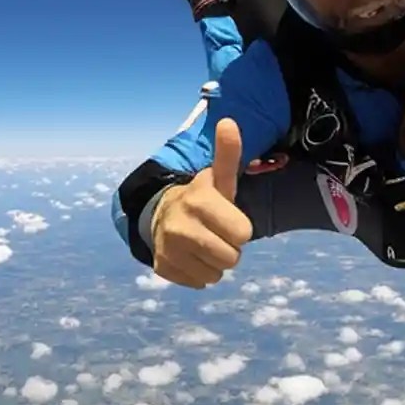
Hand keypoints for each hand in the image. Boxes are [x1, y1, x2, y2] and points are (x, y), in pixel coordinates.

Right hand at [150, 118, 253, 288]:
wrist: (161, 214)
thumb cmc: (202, 199)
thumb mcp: (218, 179)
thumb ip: (228, 154)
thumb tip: (228, 121)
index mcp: (199, 201)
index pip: (243, 234)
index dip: (239, 228)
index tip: (227, 218)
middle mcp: (180, 226)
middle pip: (231, 258)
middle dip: (229, 248)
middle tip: (216, 232)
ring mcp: (168, 248)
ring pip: (216, 274)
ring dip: (215, 262)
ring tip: (203, 243)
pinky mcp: (162, 267)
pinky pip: (199, 282)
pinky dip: (199, 272)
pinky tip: (190, 254)